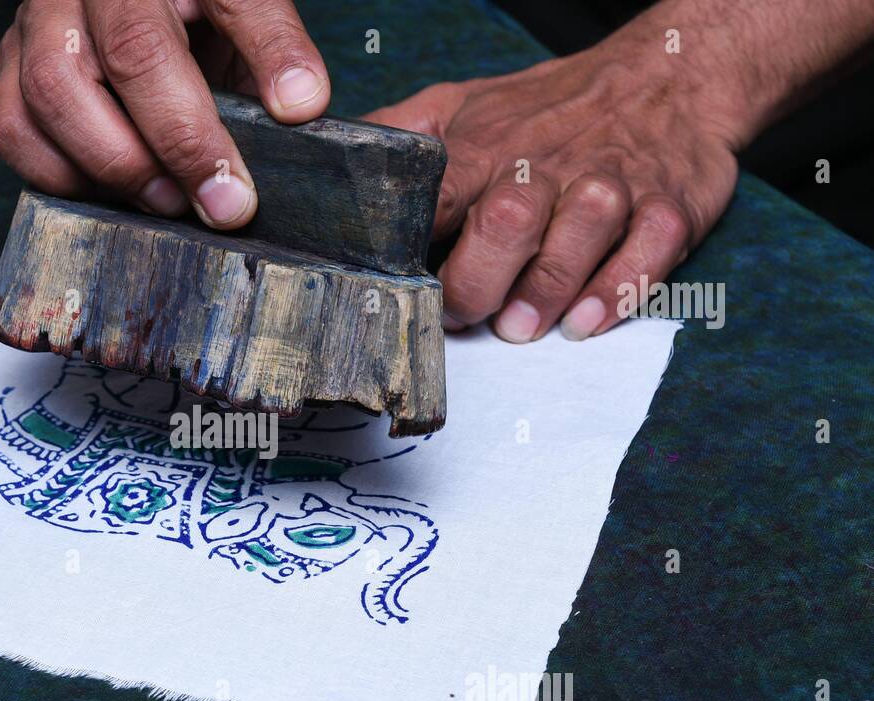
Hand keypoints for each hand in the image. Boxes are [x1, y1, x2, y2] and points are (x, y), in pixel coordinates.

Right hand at [0, 0, 329, 229]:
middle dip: (151, 158)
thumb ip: (274, 45)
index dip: (195, 132)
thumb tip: (301, 104)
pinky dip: (57, 173)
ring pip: (39, 102)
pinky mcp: (12, 62)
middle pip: (83, 75)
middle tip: (208, 206)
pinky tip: (111, 189)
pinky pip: (11, 128)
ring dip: (102, 169)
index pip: (155, 45)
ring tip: (163, 201)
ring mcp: (36, 23)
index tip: (235, 195)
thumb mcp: (244, 1)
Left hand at [365, 43, 738, 341]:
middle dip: (478, 284)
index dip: (412, 249)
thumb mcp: (464, 102)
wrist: (671, 72)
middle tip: (468, 316)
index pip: (436, 196)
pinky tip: (584, 320)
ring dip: (543, 296)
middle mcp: (549, 165)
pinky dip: (614, 292)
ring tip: (520, 326)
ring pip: (575, 241)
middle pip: (505, 224)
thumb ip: (400, 134)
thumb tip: (330, 155)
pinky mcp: (668, 208)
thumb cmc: (552, 106)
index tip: (401, 286)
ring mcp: (612, 185)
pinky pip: (646, 254)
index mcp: (487, 147)